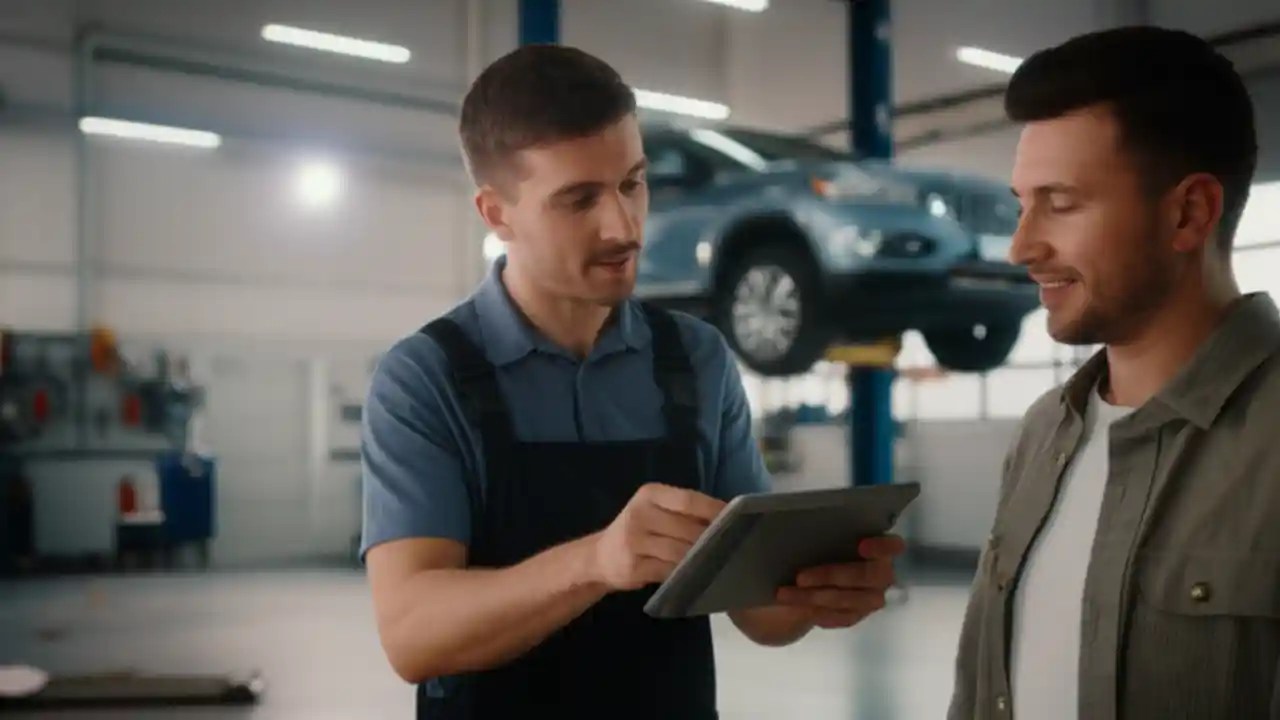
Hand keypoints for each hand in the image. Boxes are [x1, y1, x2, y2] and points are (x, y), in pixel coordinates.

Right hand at [587, 483, 725, 591]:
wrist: (600, 556)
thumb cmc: (638, 530)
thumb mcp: (654, 510)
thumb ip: (682, 511)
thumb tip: (725, 517)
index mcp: (649, 494)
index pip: (689, 500)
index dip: (714, 510)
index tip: (736, 519)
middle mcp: (640, 514)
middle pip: (687, 527)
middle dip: (710, 538)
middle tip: (731, 546)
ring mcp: (634, 541)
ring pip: (679, 551)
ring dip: (700, 558)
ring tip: (716, 561)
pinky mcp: (633, 566)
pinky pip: (668, 571)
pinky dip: (684, 574)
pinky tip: (694, 575)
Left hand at [774, 535, 905, 628]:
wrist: (814, 576)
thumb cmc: (820, 547)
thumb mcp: (821, 539)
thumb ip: (824, 535)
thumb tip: (799, 526)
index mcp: (879, 548)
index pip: (892, 546)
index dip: (881, 547)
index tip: (861, 545)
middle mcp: (882, 574)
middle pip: (866, 576)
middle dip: (831, 576)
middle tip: (800, 577)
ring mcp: (872, 598)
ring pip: (849, 600)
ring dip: (815, 598)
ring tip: (785, 595)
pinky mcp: (858, 615)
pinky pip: (842, 617)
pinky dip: (819, 612)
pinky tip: (798, 608)